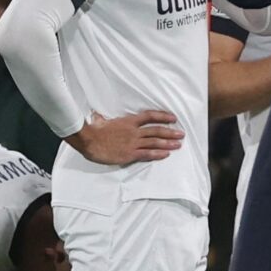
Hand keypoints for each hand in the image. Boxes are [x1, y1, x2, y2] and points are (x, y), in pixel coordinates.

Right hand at [65, 110, 183, 164]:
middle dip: (170, 132)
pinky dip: (158, 154)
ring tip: (178, 144)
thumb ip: (104, 118)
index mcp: (128, 122)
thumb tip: (98, 116)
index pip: (149, 116)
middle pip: (156, 130)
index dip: (162, 116)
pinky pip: (147, 154)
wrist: (88, 140)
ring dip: (168, 143)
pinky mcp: (129, 154)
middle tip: (181, 134)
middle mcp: (133, 131)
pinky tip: (166, 154)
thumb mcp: (101, 120)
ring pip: (154, 142)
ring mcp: (132, 143)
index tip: (172, 117)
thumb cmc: (93, 131)